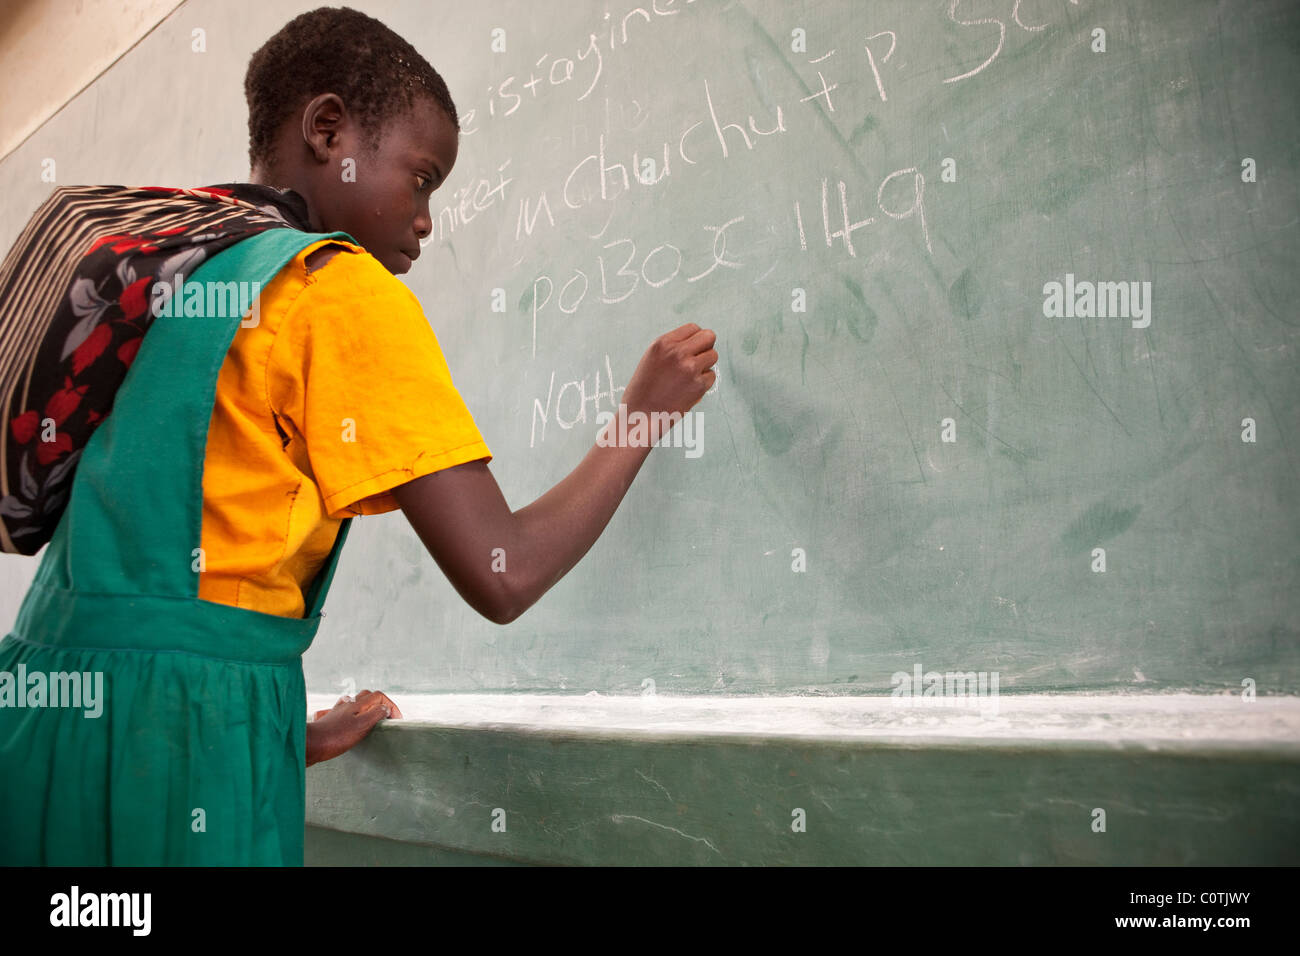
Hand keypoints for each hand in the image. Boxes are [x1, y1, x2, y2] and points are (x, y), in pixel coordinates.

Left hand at [306, 690, 402, 765]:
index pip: (379, 696)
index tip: (396, 720)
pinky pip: (343, 712)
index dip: (391, 706)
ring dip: (366, 707)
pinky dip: (351, 714)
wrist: (309, 745)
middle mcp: (347, 705)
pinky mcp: (330, 721)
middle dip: (380, 704)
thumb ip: (375, 714)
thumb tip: (385, 708)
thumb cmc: (335, 737)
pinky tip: (350, 721)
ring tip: (371, 719)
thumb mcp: (361, 726)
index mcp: (356, 704)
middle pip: (367, 696)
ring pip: (355, 703)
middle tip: (386, 717)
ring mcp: (337, 712)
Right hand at [618, 323, 716, 445]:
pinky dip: (703, 383)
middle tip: (698, 358)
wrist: (640, 417)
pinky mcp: (698, 385)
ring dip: (705, 365)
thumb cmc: (645, 389)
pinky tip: (688, 390)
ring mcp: (689, 368)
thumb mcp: (652, 359)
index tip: (691, 349)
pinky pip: (711, 376)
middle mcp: (677, 353)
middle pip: (709, 336)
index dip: (695, 338)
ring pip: (713, 356)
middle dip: (706, 346)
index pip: (693, 328)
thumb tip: (700, 340)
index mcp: (663, 343)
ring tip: (688, 377)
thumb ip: (673, 347)